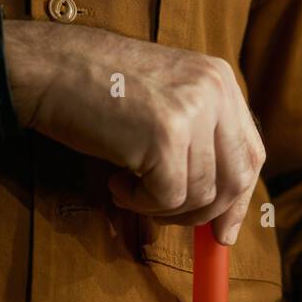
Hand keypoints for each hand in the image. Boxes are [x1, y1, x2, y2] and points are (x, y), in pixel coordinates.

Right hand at [3, 19, 263, 245]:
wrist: (50, 68)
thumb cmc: (97, 90)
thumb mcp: (164, 99)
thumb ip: (197, 139)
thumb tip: (219, 213)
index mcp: (220, 79)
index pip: (251, 154)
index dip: (239, 201)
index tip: (223, 233)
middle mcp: (215, 90)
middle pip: (235, 180)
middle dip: (204, 214)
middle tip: (168, 218)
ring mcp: (193, 111)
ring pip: (200, 196)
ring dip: (161, 207)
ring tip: (129, 188)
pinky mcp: (166, 135)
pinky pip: (168, 198)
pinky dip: (140, 203)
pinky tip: (117, 184)